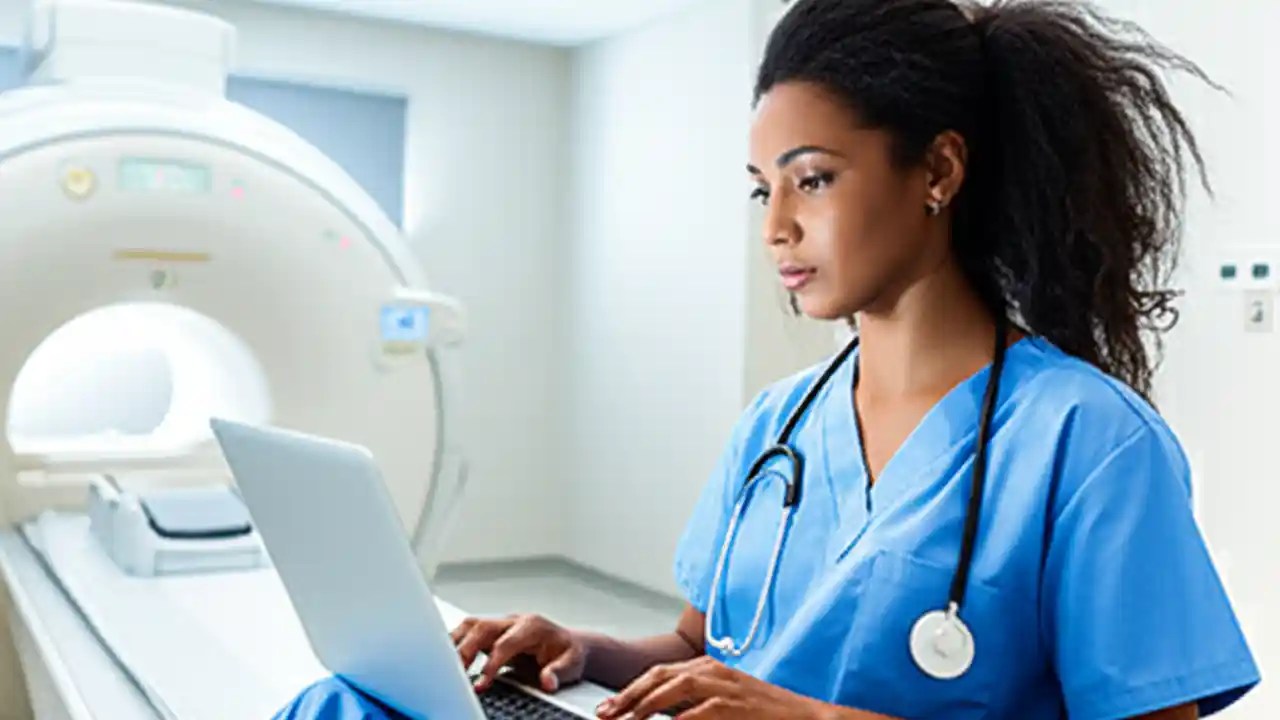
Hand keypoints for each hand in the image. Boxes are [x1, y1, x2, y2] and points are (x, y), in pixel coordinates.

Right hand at [450, 614, 587, 693]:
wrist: (569, 646)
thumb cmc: (569, 654)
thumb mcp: (571, 664)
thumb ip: (558, 672)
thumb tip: (547, 681)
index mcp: (532, 626)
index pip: (504, 643)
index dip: (490, 664)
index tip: (480, 684)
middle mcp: (514, 621)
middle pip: (481, 628)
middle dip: (465, 650)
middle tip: (455, 675)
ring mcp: (502, 624)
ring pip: (471, 625)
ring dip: (455, 643)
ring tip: (444, 667)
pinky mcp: (492, 632)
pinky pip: (468, 631)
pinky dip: (455, 642)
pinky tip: (446, 658)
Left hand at [595, 656, 825, 718]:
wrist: (807, 717)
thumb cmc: (765, 714)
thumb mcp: (724, 702)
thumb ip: (692, 705)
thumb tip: (659, 715)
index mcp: (708, 667)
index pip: (660, 673)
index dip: (631, 690)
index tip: (609, 707)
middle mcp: (713, 670)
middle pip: (660, 675)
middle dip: (629, 695)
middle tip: (605, 714)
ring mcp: (725, 685)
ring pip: (674, 687)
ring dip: (645, 705)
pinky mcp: (735, 704)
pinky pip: (698, 711)